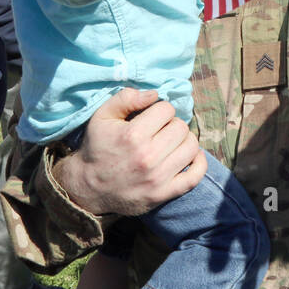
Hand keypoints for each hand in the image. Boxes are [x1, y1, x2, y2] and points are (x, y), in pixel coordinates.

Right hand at [55, 88, 206, 215]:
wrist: (88, 187)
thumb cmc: (97, 148)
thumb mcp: (102, 117)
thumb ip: (126, 98)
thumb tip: (154, 94)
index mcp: (133, 135)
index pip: (166, 110)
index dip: (160, 110)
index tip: (152, 117)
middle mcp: (147, 157)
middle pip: (181, 127)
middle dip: (172, 124)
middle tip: (161, 130)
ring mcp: (157, 177)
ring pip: (191, 147)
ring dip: (184, 141)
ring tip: (171, 142)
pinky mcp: (163, 194)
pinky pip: (195, 177)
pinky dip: (199, 163)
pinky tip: (191, 156)